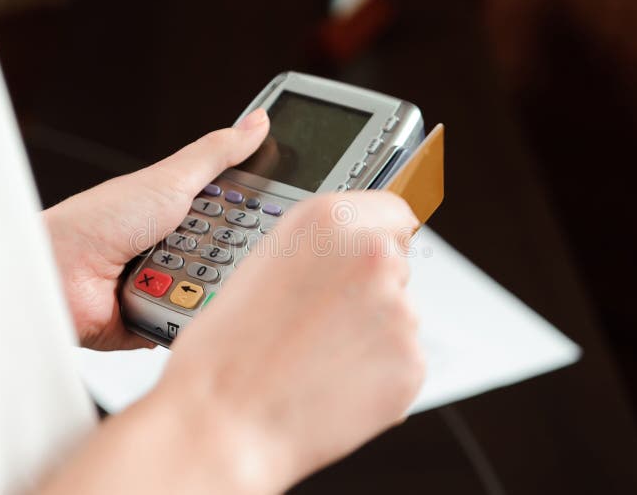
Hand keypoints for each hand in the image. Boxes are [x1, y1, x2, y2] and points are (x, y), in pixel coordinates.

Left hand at [43, 109, 269, 349]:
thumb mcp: (170, 178)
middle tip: (210, 247)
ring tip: (177, 273)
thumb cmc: (99, 220)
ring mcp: (167, 285)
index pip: (237, 216)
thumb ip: (217, 154)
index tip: (273, 221)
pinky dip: (184, 318)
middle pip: (232, 257)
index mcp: (182, 212)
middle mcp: (177, 248)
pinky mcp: (157, 321)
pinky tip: (173, 302)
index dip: (256, 220)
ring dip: (203, 288)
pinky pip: (190, 326)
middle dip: (230, 257)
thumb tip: (256, 122)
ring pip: (215, 294)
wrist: (57, 271)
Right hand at [153, 191, 424, 491]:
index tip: (365, 258)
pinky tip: (332, 381)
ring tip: (316, 356)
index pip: (392, 212)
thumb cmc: (227, 353)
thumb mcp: (262, 266)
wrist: (224, 423)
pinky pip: (401, 361)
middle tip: (322, 321)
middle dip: (368, 290)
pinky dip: (376, 373)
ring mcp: (399, 310)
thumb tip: (346, 256)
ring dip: (370, 334)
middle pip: (394, 265)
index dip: (376, 239)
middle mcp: (373, 255)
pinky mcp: (412, 363)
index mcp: (330, 220)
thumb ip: (318, 249)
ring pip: (397, 316)